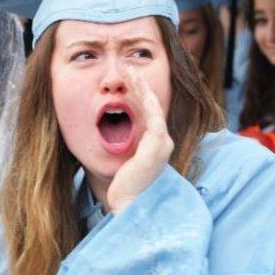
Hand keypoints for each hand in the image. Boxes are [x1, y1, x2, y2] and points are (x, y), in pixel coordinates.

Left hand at [102, 76, 172, 213]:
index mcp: (155, 146)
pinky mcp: (157, 145)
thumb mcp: (124, 162)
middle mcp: (162, 142)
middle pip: (152, 106)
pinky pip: (153, 115)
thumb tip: (111, 133)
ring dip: (141, 87)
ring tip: (130, 71)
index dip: (139, 95)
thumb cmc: (124, 189)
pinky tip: (136, 86)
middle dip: (140, 86)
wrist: (129, 205)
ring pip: (153, 107)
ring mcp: (162, 143)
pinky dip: (145, 98)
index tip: (128, 80)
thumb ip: (124, 147)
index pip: (149, 114)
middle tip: (128, 69)